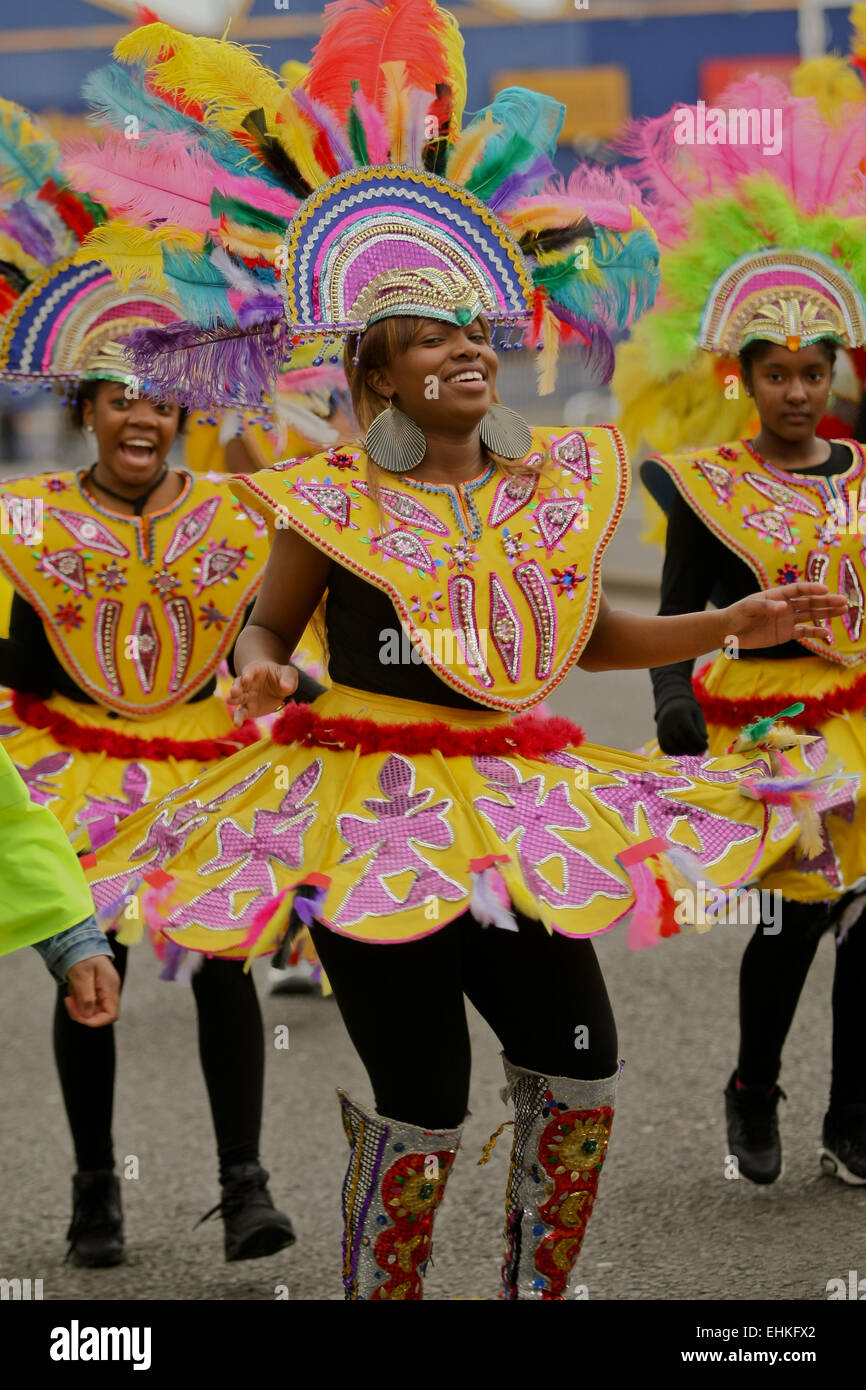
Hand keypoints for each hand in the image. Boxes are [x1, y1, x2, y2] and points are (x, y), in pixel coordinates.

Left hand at [65, 956, 120, 1026]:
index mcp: (110, 987)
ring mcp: (103, 991)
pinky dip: (77, 999)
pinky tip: (73, 986)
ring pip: (90, 1009)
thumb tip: (87, 1016)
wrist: (80, 943)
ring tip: (72, 988)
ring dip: (78, 1004)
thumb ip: (86, 996)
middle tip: (69, 1001)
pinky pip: (86, 1002)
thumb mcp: (82, 975)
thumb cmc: (82, 956)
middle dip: (81, 1012)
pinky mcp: (96, 990)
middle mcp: (109, 991)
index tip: (79, 1015)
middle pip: (99, 1014)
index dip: (96, 1021)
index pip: (111, 1015)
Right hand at [228, 661, 298, 722]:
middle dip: (236, 687)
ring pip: (237, 698)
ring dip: (232, 699)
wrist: (278, 687)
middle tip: (234, 691)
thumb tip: (286, 687)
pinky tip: (237, 724)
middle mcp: (247, 683)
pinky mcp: (248, 708)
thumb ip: (288, 679)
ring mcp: (246, 696)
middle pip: (239, 684)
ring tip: (229, 701)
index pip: (250, 670)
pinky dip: (238, 718)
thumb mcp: (289, 674)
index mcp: (256, 671)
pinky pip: (241, 713)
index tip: (246, 678)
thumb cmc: (282, 677)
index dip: (248, 674)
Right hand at [657, 696, 707, 755]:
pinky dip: (676, 753)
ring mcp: (663, 730)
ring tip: (693, 752)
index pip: (689, 731)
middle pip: (681, 740)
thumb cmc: (688, 712)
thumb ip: (701, 726)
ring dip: (685, 752)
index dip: (698, 741)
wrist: (670, 705)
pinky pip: (666, 748)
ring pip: (672, 746)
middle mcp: (669, 723)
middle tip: (701, 751)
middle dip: (693, 749)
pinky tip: (684, 752)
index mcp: (680, 715)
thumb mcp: (697, 714)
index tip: (706, 746)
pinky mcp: (660, 737)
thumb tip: (704, 738)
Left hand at [724, 583, 847, 649]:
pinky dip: (816, 632)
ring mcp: (787, 620)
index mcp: (777, 595)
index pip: (799, 590)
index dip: (812, 589)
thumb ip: (765, 606)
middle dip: (827, 601)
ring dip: (827, 613)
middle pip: (810, 602)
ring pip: (811, 616)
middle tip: (844, 601)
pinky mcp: (785, 633)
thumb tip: (784, 607)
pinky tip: (827, 633)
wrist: (728, 631)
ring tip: (843, 610)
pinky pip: (804, 632)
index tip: (825, 589)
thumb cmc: (737, 614)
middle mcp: (786, 606)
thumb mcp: (748, 608)